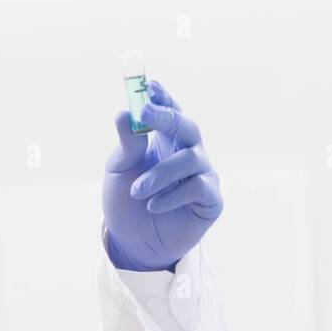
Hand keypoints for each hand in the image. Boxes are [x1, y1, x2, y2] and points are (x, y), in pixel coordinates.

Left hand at [101, 79, 222, 271]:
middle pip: (187, 125)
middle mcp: (189, 152)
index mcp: (166, 140)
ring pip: (189, 159)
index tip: (149, 86)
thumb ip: (127, 144)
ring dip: (159, 174)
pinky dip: (172, 196)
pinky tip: (153, 207)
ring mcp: (203, 174)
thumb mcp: (120, 170)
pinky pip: (198, 187)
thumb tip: (122, 113)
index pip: (170, 111)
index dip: (163, 97)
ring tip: (137, 192)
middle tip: (143, 113)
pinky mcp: (211, 199)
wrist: (134, 244)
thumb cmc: (128, 204)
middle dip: (166, 116)